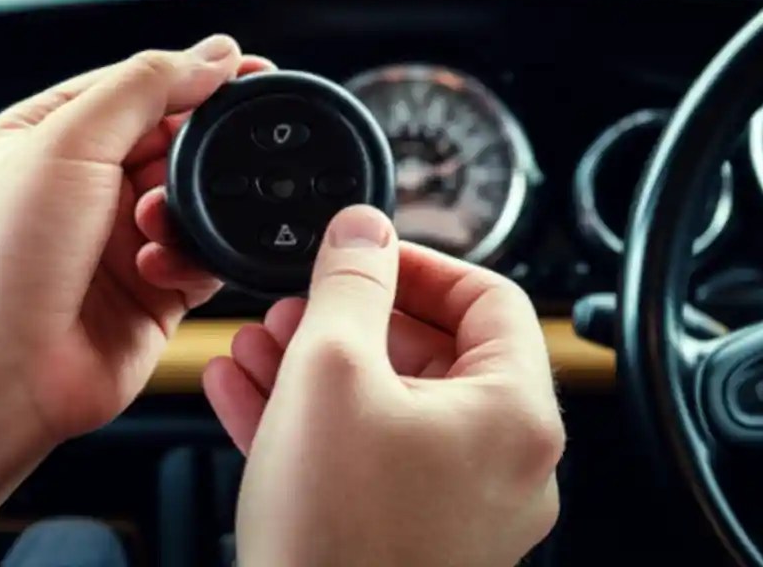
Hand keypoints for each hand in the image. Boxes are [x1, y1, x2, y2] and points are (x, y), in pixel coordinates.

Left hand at [0, 35, 273, 441]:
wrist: (0, 375)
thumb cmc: (1, 264)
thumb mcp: (67, 143)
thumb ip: (145, 87)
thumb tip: (213, 53)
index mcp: (49, 135)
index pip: (137, 85)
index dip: (193, 78)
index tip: (247, 73)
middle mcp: (85, 184)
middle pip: (175, 142)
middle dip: (198, 152)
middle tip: (226, 153)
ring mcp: (120, 239)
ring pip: (197, 201)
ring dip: (188, 210)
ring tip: (153, 228)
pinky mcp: (152, 291)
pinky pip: (203, 258)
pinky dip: (193, 259)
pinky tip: (157, 270)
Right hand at [204, 206, 564, 565]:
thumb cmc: (337, 539)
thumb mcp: (332, 371)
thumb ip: (352, 282)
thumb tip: (366, 227)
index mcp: (513, 415)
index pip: (490, 298)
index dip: (419, 262)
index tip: (366, 250)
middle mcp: (503, 466)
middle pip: (434, 354)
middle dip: (351, 319)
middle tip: (298, 301)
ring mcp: (460, 511)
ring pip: (391, 408)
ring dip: (322, 366)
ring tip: (260, 342)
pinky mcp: (412, 543)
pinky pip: (370, 461)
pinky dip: (317, 424)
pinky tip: (249, 395)